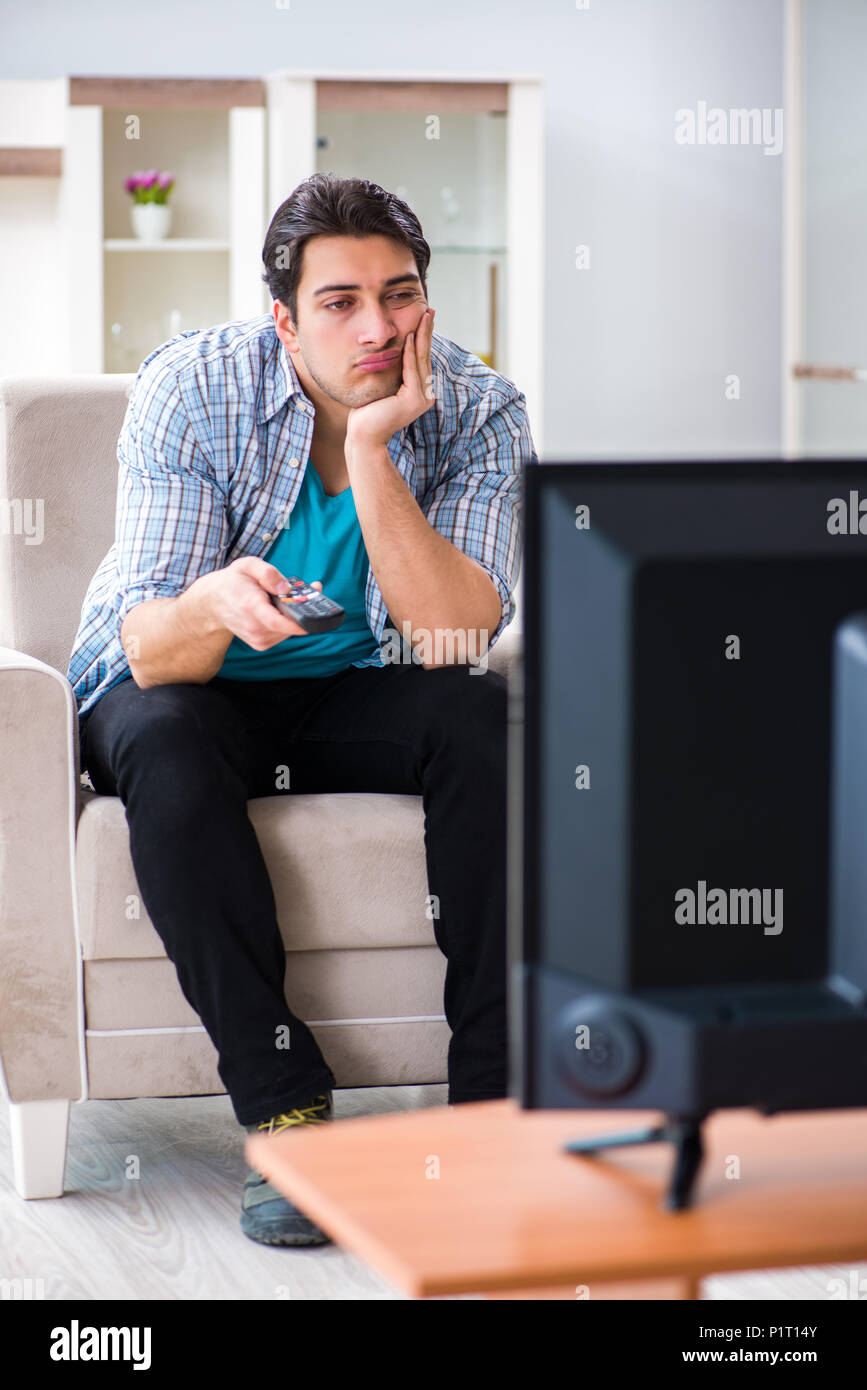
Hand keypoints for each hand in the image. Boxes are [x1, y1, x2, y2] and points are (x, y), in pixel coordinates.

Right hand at [198, 557, 322, 650]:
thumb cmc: (233, 582)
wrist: (213, 603)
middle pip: (290, 625)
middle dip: (304, 609)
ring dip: (295, 615)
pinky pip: (284, 634)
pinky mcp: (261, 644)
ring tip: (288, 598)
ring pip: (289, 630)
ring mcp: (258, 639)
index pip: (277, 622)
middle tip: (312, 589)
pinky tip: (281, 610)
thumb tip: (286, 587)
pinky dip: (288, 622)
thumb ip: (268, 573)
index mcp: (250, 606)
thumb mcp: (247, 565)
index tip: (315, 615)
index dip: (299, 622)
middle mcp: (254, 627)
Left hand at [344, 305, 436, 452]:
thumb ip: (392, 370)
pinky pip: (411, 371)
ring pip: (421, 360)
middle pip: (425, 356)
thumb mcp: (383, 384)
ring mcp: (422, 398)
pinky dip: (410, 353)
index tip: (424, 317)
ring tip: (424, 316)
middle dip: (427, 331)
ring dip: (423, 336)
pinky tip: (410, 336)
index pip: (421, 359)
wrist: (363, 435)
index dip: (423, 337)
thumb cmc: (367, 411)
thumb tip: (392, 349)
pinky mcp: (414, 400)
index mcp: (419, 391)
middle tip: (429, 310)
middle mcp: (425, 395)